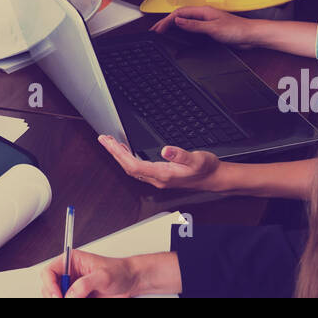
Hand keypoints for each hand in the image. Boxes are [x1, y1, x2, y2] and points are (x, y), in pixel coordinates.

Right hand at [39, 249, 140, 297]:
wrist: (130, 282)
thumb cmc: (119, 272)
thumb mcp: (103, 276)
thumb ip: (85, 284)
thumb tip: (69, 295)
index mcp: (71, 262)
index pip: (49, 272)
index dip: (50, 285)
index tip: (58, 296)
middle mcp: (69, 275)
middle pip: (49, 289)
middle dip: (55, 297)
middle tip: (65, 301)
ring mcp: (72, 288)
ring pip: (57, 298)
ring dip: (63, 300)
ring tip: (83, 299)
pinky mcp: (78, 298)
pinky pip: (68, 301)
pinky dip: (71, 303)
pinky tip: (87, 300)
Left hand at [98, 134, 221, 190]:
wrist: (214, 177)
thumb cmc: (206, 169)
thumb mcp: (196, 159)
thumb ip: (180, 154)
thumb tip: (165, 150)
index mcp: (163, 174)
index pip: (133, 165)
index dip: (119, 153)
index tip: (109, 142)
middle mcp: (158, 178)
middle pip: (128, 167)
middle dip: (114, 153)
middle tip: (103, 139)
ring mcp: (158, 178)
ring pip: (132, 168)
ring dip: (119, 155)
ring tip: (110, 143)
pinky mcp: (160, 175)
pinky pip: (138, 168)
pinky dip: (128, 158)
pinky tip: (126, 150)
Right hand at [151, 5, 261, 48]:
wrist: (251, 36)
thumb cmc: (237, 30)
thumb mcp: (212, 28)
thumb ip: (194, 25)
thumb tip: (178, 21)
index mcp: (203, 11)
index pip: (179, 13)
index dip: (166, 21)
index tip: (158, 29)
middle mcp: (203, 15)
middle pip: (180, 16)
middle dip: (166, 22)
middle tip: (155, 31)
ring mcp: (207, 22)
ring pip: (185, 22)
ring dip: (173, 26)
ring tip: (163, 32)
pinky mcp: (210, 29)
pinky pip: (192, 29)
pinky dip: (182, 31)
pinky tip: (180, 36)